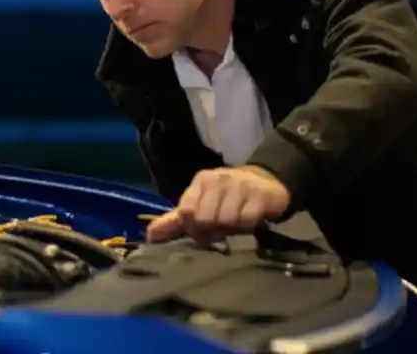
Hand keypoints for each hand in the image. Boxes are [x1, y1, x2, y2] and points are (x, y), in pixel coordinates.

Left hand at [146, 166, 290, 247]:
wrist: (266, 184)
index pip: (186, 211)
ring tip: (235, 225)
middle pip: (204, 218)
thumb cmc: (227, 199)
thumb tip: (150, 236)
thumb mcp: (200, 206)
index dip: (193, 229)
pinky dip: (247, 227)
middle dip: (212, 231)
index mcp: (201, 181)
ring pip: (225, 220)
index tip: (201, 233)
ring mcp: (239, 185)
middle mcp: (218, 179)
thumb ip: (174, 222)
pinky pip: (246, 220)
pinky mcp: (259, 195)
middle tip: (221, 231)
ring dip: (231, 230)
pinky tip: (249, 222)